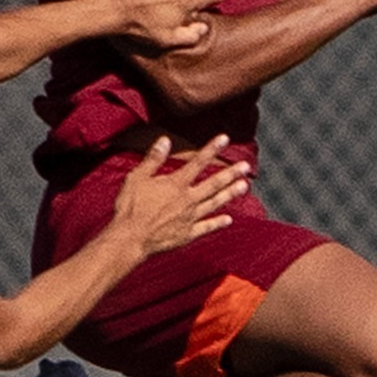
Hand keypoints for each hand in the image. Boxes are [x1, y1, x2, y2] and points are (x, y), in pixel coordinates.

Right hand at [109, 134, 248, 256]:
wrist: (130, 238)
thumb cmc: (130, 207)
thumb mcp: (136, 178)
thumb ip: (153, 159)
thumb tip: (164, 140)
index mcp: (175, 184)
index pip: (198, 162)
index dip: (212, 149)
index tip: (225, 138)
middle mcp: (187, 200)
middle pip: (213, 184)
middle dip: (231, 173)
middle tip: (246, 166)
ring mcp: (189, 218)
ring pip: (215, 203)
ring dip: (230, 194)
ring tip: (244, 186)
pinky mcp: (187, 234)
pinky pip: (206, 228)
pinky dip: (218, 224)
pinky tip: (229, 220)